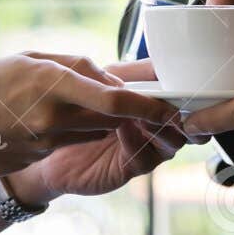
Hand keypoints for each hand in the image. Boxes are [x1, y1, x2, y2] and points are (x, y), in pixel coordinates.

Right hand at [0, 53, 179, 176]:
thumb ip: (81, 68)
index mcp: (53, 85)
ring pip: (92, 131)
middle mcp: (50, 118)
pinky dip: (71, 131)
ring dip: (97, 120)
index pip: (114, 99)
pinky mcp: (35, 157)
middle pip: (110, 118)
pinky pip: (68, 143)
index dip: (147, 106)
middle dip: (127, 111)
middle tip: (132, 101)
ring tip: (71, 102)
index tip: (168, 108)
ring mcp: (41, 142)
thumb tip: (116, 80)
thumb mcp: (37, 58)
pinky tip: (48, 119)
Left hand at [6, 66, 186, 204]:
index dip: (183, 86)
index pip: (181, 93)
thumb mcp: (98, 86)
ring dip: (158, 125)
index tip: (175, 78)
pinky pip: (147, 157)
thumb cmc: (75, 114)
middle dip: (174, 106)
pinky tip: (122, 128)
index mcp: (152, 102)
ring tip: (139, 114)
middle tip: (161, 98)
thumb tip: (155, 67)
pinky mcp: (133, 167)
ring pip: (174, 140)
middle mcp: (156, 125)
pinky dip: (137, 141)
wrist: (48, 149)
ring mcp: (148, 147)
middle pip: (185, 117)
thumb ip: (124, 75)